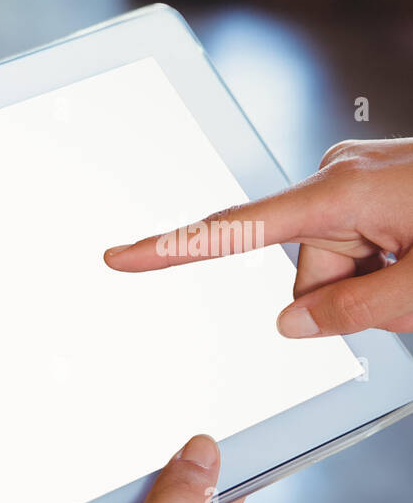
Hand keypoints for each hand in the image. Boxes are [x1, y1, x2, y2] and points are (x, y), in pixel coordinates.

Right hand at [103, 137, 412, 336]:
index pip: (234, 231)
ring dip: (375, 284)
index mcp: (340, 194)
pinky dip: (386, 266)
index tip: (120, 257)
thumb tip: (295, 324)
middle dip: (347, 296)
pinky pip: (357, 244)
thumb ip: (352, 311)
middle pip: (304, 268)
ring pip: (334, 263)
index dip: (171, 249)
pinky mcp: (376, 184)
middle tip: (410, 295)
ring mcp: (359, 178)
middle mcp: (338, 178)